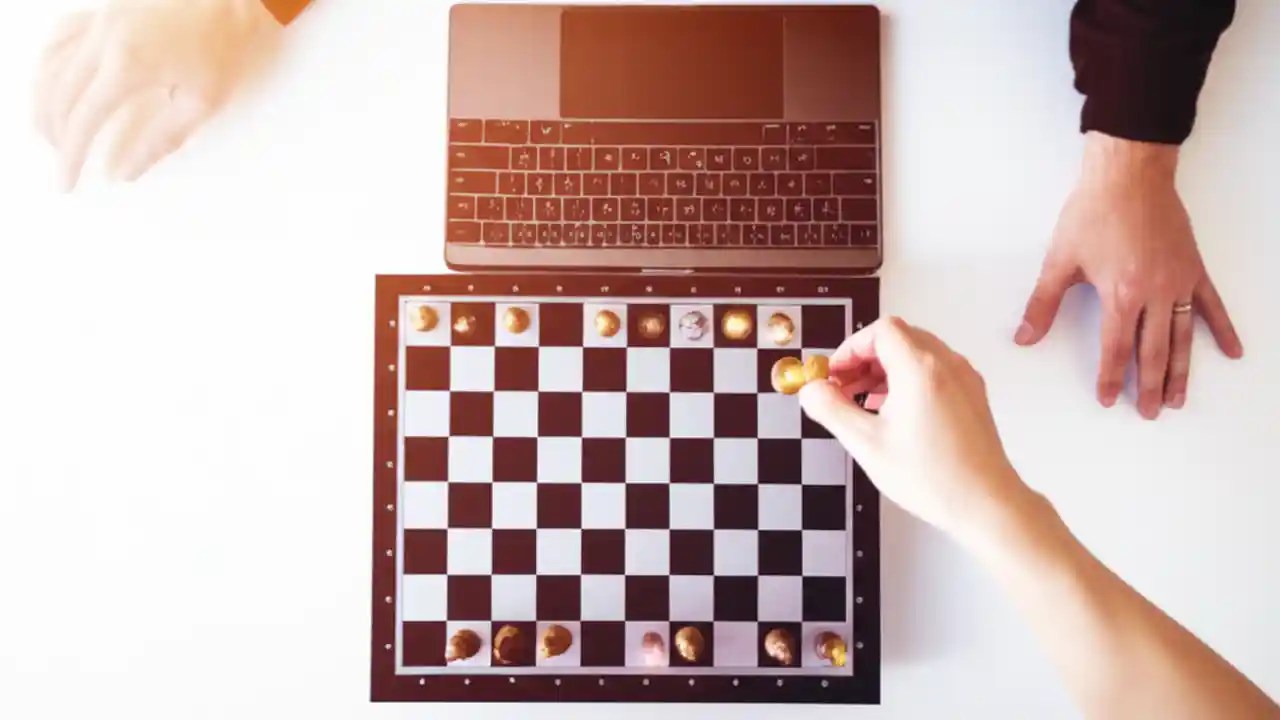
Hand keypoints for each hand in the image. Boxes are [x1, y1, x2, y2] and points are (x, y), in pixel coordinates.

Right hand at [34, 0, 280, 189]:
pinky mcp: (99, 12)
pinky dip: (48, 67)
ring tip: (53, 135)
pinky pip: (59, 40)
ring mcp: (97, 21)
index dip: (70, 156)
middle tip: (64, 163)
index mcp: (127, 64)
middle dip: (56, 135)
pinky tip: (53, 87)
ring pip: (50, 68)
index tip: (66, 182)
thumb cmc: (220, 47)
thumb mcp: (201, 102)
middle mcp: (102, 39)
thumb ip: (161, 139)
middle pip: (59, 96)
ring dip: (44, 105)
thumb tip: (125, 171)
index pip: (84, 120)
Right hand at [799, 317, 1032, 542]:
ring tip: (865, 401)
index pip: (880, 331)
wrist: (986, 504)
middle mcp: (947, 365)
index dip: (850, 349)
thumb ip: (831, 410)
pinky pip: (935, 369)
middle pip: (898, 337)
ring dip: (886, 368)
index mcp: (920, 369)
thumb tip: (811, 390)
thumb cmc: (932, 477)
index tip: (834, 376)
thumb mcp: (867, 444)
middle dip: (865, 358)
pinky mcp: (972, 395)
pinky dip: (908, 378)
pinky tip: (894, 411)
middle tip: (843, 388)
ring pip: (917, 352)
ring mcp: (964, 378)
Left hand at [1016, 132, 1242, 418]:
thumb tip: (1024, 337)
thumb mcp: (1060, 260)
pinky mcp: (1194, 269)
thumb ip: (1043, 304)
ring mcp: (1179, 282)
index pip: (1117, 348)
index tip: (1110, 400)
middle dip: (1152, 385)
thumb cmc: (1093, 213)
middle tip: (1151, 413)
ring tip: (1180, 399)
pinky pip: (1211, 306)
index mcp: (1122, 294)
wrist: (1130, 176)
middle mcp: (1156, 294)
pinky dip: (1222, 330)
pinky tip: (1232, 353)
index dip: (1113, 377)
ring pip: (1183, 337)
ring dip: (1182, 370)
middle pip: (1154, 351)